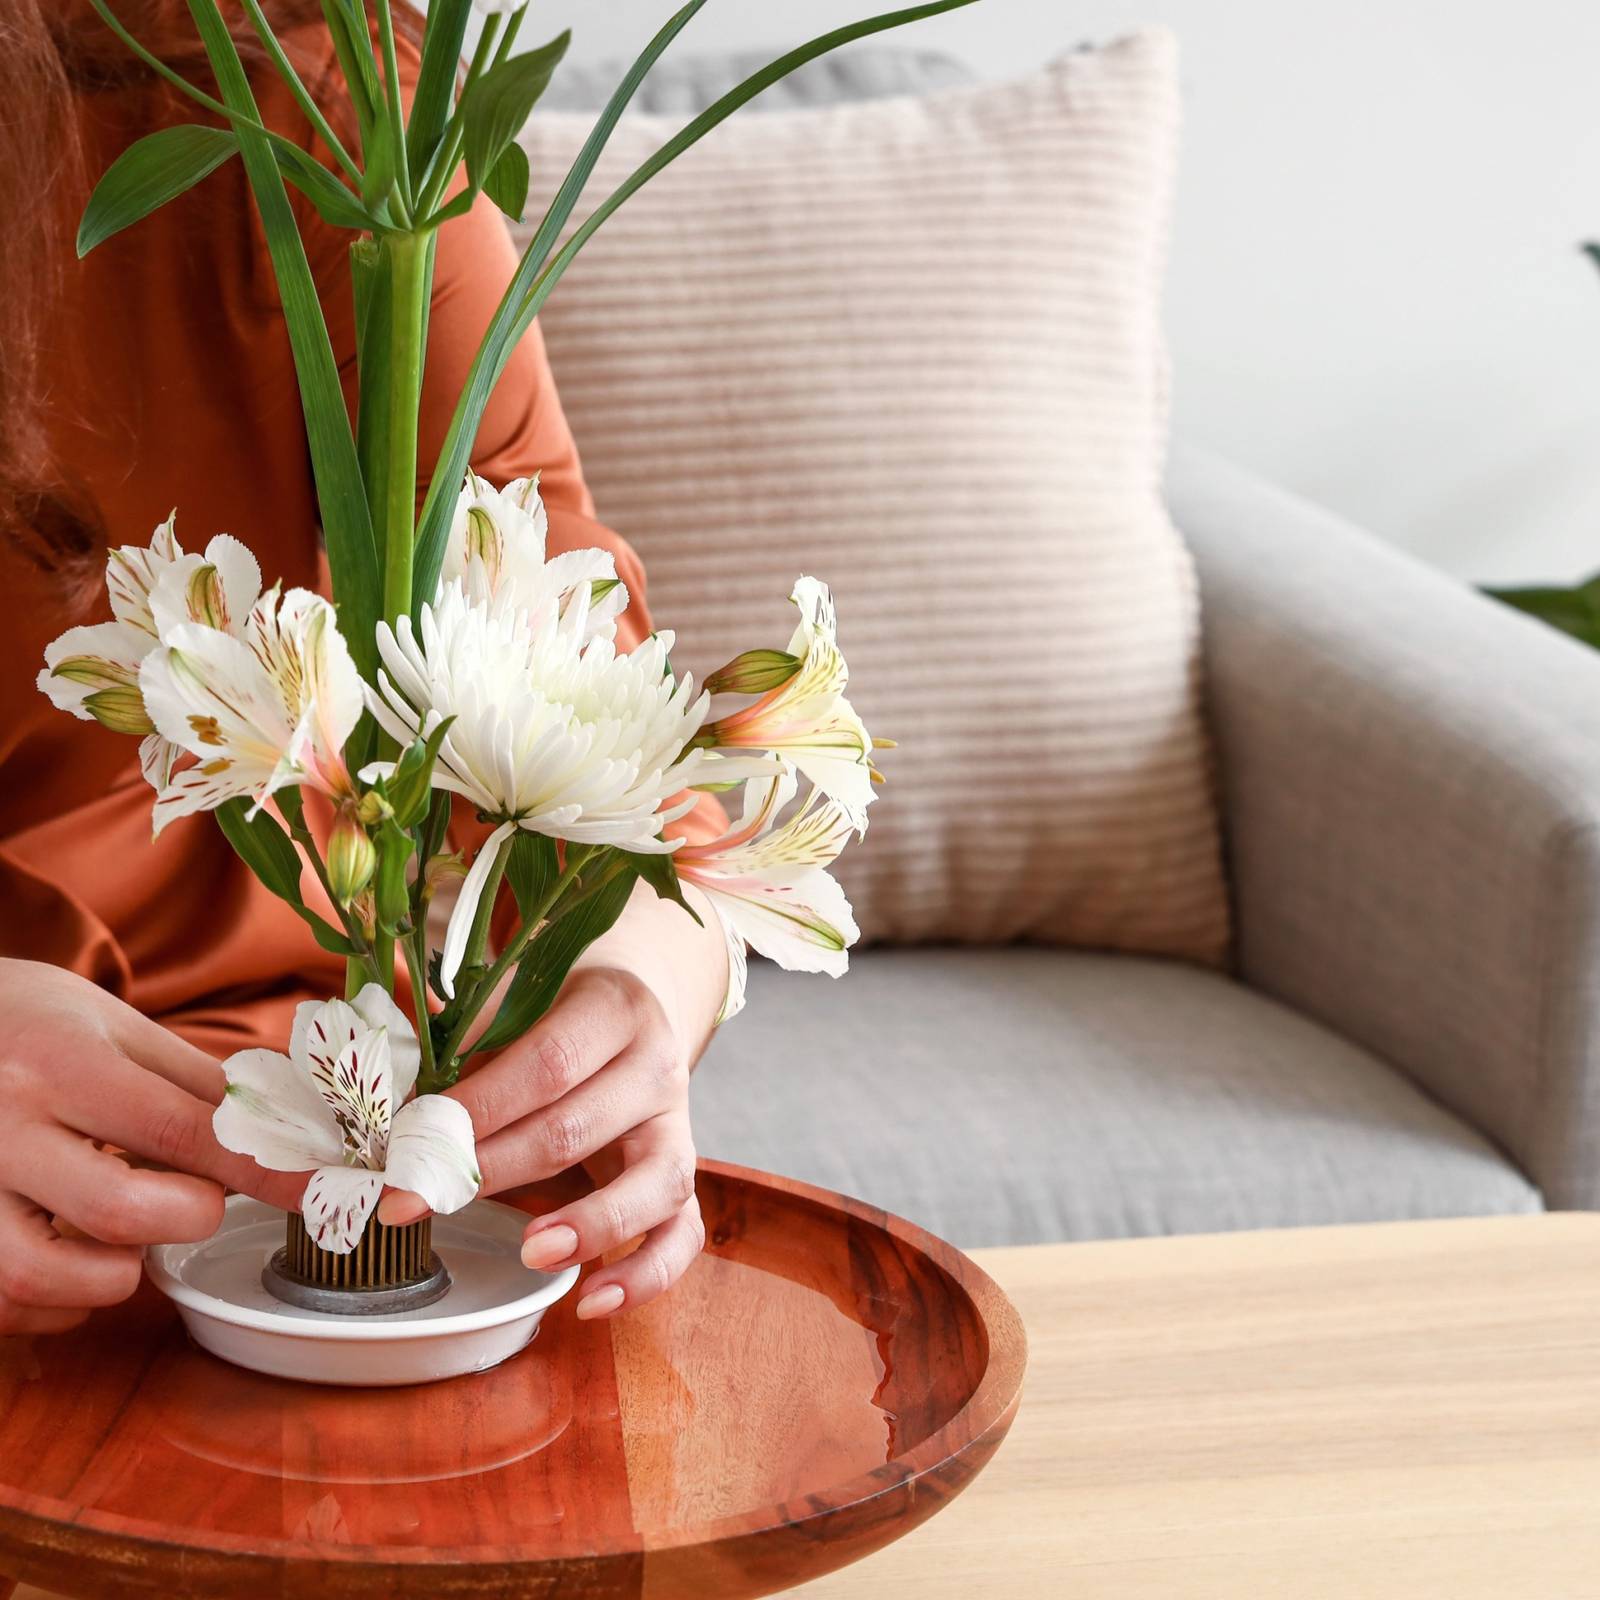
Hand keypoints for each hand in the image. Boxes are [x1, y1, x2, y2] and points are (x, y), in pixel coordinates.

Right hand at [0, 960, 303, 1333]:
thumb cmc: (31, 1024)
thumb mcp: (115, 1028)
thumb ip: (195, 1085)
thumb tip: (286, 1131)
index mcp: (59, 1065)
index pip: (179, 1128)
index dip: (260, 1168)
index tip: (315, 1190)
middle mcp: (0, 1128)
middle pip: (121, 1210)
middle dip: (188, 1215)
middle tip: (195, 1197)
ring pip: (46, 1275)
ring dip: (112, 1270)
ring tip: (123, 1229)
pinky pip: (7, 1305)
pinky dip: (59, 1300)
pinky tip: (73, 1254)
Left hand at [382, 963, 703, 1321]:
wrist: (636, 1010)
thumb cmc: (556, 1012)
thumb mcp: (515, 1001)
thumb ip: (460, 1038)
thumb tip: (388, 1094)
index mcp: (615, 1007)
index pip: (548, 1063)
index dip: (478, 1109)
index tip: (409, 1147)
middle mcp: (657, 1066)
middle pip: (578, 1128)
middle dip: (490, 1172)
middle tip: (418, 1205)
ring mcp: (678, 1126)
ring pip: (655, 1183)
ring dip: (590, 1225)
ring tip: (531, 1253)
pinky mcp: (683, 1177)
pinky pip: (684, 1234)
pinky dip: (646, 1275)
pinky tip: (592, 1303)